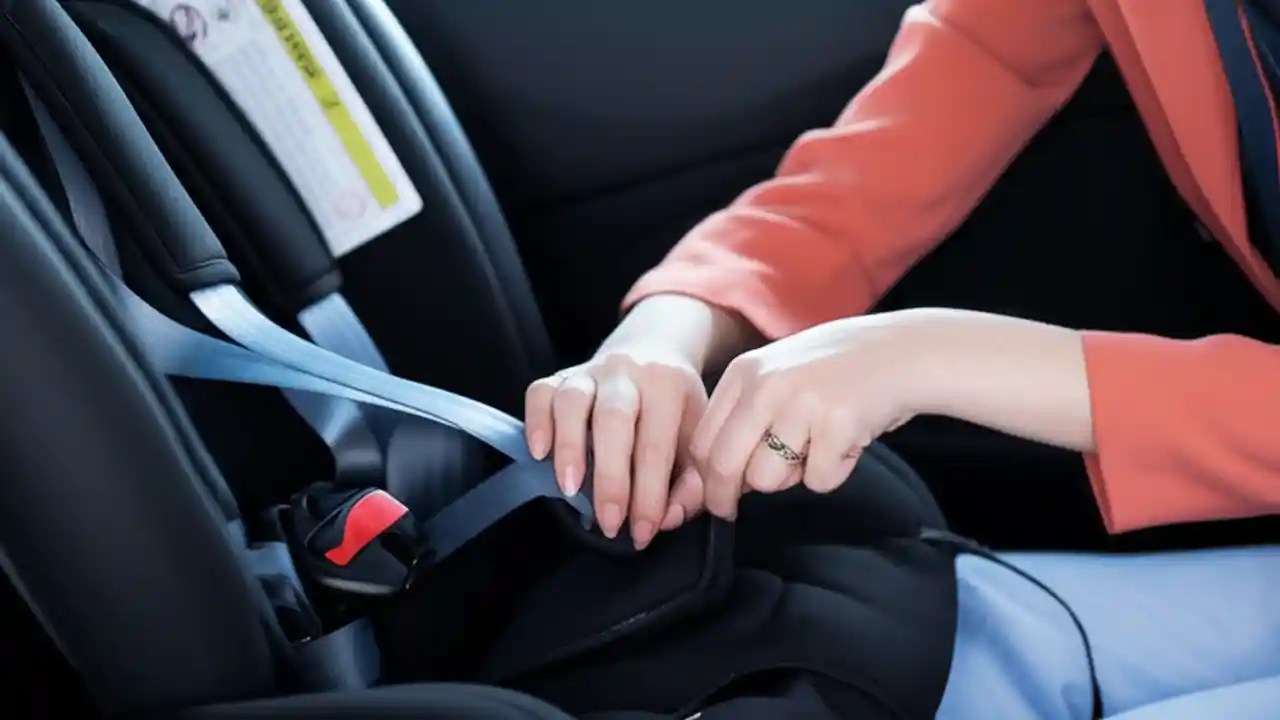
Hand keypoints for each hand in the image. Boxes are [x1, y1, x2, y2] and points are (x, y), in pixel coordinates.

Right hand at [524, 343, 709, 548]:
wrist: (654, 353)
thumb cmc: (675, 409)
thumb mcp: (697, 440)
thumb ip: (692, 485)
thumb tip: (667, 520)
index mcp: (668, 387)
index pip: (655, 445)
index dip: (648, 495)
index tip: (642, 532)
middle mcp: (627, 373)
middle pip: (613, 419)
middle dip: (610, 477)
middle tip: (609, 523)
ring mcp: (590, 371)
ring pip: (572, 401)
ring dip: (568, 447)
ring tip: (571, 489)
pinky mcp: (560, 376)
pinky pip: (540, 392)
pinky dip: (536, 422)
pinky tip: (539, 454)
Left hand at [690, 315, 924, 519]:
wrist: (906, 352)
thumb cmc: (840, 371)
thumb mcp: (780, 374)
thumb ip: (746, 415)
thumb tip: (714, 480)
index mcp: (746, 370)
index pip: (703, 439)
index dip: (703, 478)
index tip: (711, 498)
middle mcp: (767, 384)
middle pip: (724, 464)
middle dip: (723, 499)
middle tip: (730, 514)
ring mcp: (802, 403)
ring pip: (768, 479)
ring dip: (792, 478)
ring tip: (818, 446)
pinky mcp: (837, 424)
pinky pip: (817, 481)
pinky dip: (834, 472)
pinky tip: (849, 442)